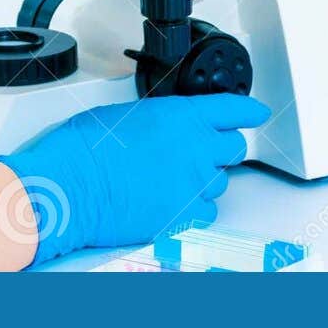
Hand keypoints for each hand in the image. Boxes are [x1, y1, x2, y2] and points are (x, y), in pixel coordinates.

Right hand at [0, 93, 271, 266]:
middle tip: (200, 149)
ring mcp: (192, 186)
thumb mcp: (123, 114)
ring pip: (220, 182)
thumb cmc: (85, 149)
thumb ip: (158, 120)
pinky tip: (173, 200)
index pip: (232, 110)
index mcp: (181, 117)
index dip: (247, 110)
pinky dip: (196, 207)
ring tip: (172, 177)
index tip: (256, 112)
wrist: (72, 187)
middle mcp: (195, 151)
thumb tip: (165, 128)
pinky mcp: (183, 217)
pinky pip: (207, 212)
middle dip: (221, 147)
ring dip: (204, 178)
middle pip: (233, 148)